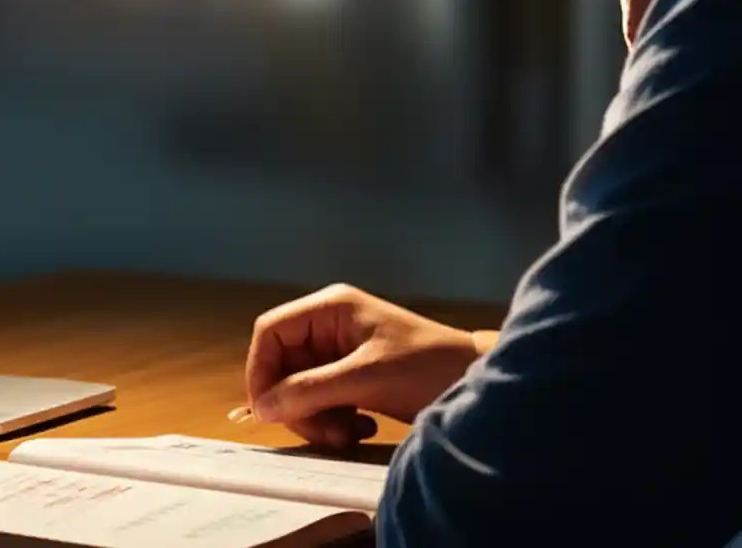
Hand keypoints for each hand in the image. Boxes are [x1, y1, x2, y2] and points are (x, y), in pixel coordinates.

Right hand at [245, 284, 490, 449]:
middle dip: (297, 403)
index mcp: (330, 309)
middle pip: (283, 366)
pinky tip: (362, 426)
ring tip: (349, 432)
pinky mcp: (353, 377)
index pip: (271, 332)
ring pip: (300, 388)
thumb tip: (263, 407)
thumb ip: (311, 390)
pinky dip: (333, 420)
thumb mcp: (366, 378)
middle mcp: (330, 326)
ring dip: (317, 418)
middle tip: (322, 431)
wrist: (479, 383)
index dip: (261, 370)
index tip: (267, 408)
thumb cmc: (429, 367)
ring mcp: (341, 353)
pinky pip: (322, 401)